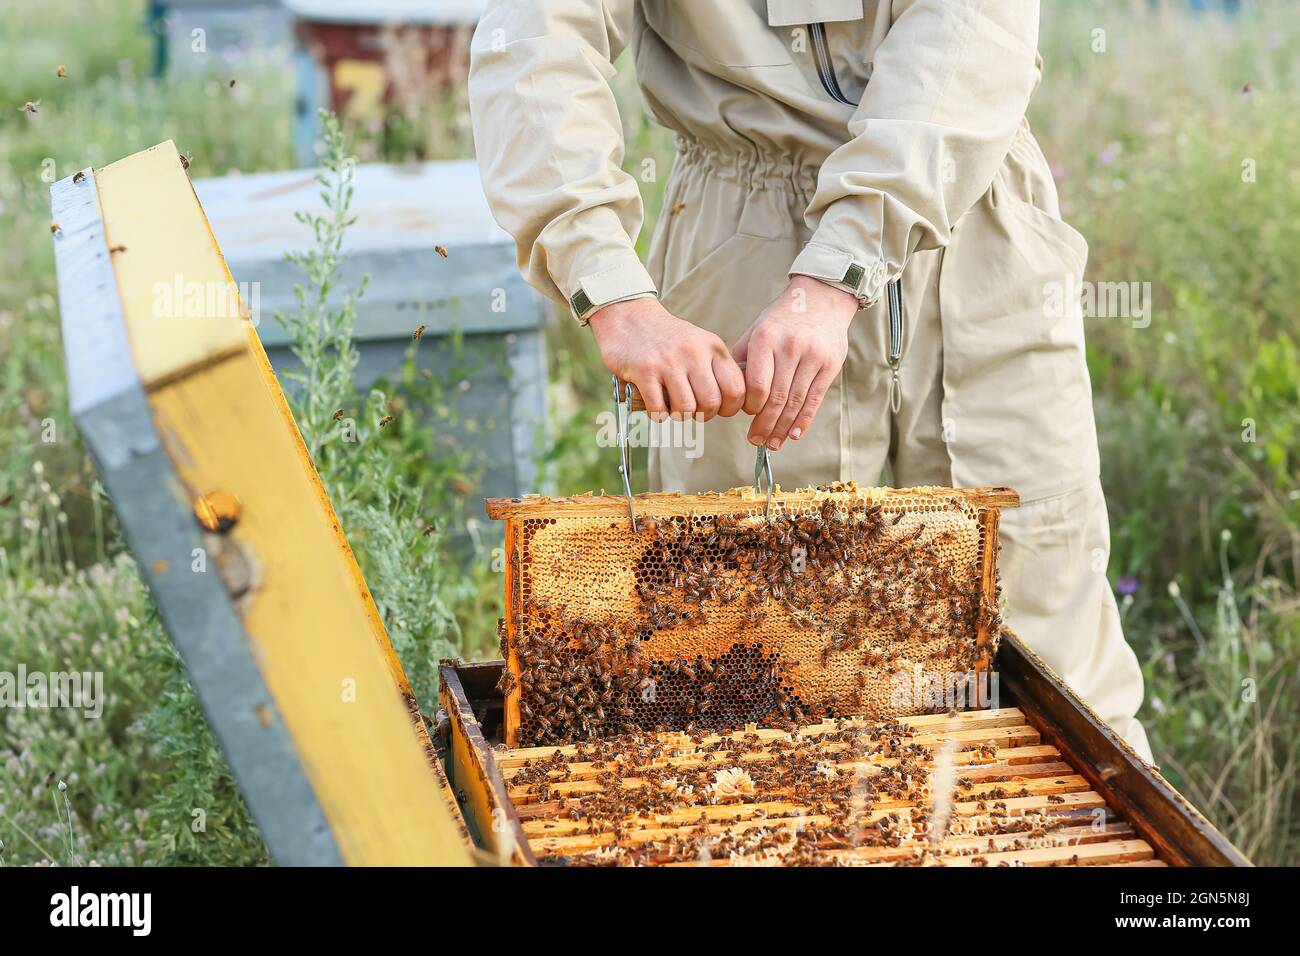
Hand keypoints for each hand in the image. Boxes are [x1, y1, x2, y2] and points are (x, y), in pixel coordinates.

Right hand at [589, 297, 745, 420]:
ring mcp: (668, 362)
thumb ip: (716, 367)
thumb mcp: (700, 342)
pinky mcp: (644, 371)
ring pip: (687, 409)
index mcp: (712, 347)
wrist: (630, 317)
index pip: (736, 389)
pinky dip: (658, 415)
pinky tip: (656, 407)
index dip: (730, 408)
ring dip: (680, 416)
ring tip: (674, 408)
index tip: (719, 409)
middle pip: (711, 403)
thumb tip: (731, 401)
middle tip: (694, 411)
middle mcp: (693, 353)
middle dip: (703, 415)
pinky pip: (658, 408)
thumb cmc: (667, 337)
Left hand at [732, 276, 857, 449]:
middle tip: (756, 441)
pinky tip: (793, 435)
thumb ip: (743, 360)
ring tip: (772, 444)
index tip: (747, 417)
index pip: (758, 384)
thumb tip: (731, 396)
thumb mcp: (756, 330)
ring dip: (783, 428)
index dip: (751, 407)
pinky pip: (815, 399)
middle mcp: (790, 346)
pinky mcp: (830, 364)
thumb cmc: (782, 320)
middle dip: (765, 425)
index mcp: (766, 338)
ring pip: (796, 401)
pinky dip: (804, 420)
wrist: (821, 298)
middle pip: (777, 397)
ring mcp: (813, 356)